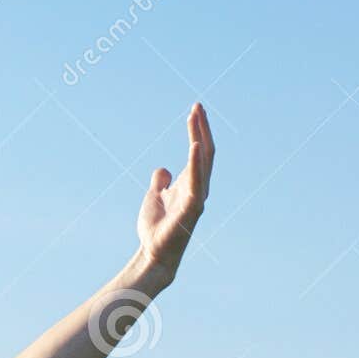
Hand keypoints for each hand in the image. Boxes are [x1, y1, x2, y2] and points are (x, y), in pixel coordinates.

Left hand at [136, 102, 214, 281]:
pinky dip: (196, 162)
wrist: (153, 252)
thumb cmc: (157, 228)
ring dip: (200, 136)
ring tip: (196, 115)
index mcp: (191, 183)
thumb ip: (160, 182)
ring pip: (203, 161)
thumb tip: (163, 169)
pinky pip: (197, 180)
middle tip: (197, 105)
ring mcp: (197, 196)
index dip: (197, 130)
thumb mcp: (155, 197)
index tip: (194, 110)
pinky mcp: (191, 207)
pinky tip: (195, 144)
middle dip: (201, 127)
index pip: (199, 151)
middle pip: (204, 151)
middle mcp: (199, 187)